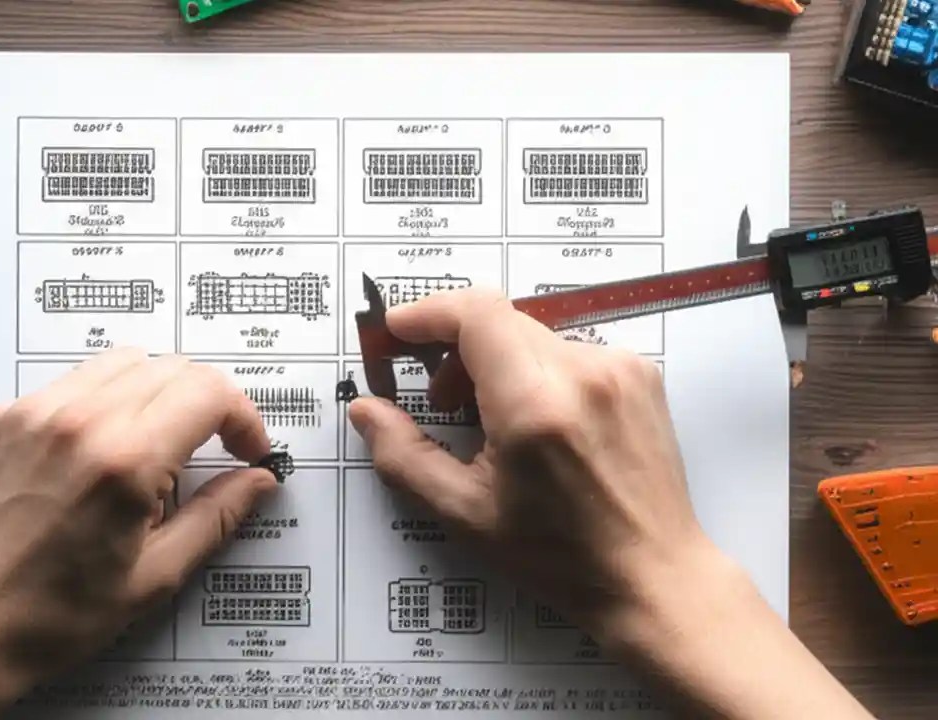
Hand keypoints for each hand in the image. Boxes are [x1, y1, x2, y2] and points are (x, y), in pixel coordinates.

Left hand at [0, 348, 276, 703]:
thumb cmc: (51, 615)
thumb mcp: (154, 577)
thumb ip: (216, 518)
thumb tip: (257, 482)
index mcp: (122, 461)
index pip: (207, 391)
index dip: (242, 416)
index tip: (246, 447)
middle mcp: (76, 422)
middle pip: (169, 367)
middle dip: (203, 403)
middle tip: (208, 449)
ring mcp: (31, 413)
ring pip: (119, 363)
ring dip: (152, 393)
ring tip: (149, 451)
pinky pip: (68, 384)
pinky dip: (97, 405)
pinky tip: (93, 455)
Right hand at [349, 288, 698, 633]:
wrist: (651, 577)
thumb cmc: (563, 557)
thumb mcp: (465, 514)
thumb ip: (403, 456)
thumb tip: (366, 410)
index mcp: (536, 406)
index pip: (476, 313)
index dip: (427, 313)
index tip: (399, 333)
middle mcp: (583, 374)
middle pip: (499, 321)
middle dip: (455, 349)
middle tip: (438, 400)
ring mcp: (619, 370)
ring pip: (532, 335)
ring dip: (496, 362)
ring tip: (489, 419)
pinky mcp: (640, 375)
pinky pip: (568, 350)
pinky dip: (537, 372)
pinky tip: (535, 423)